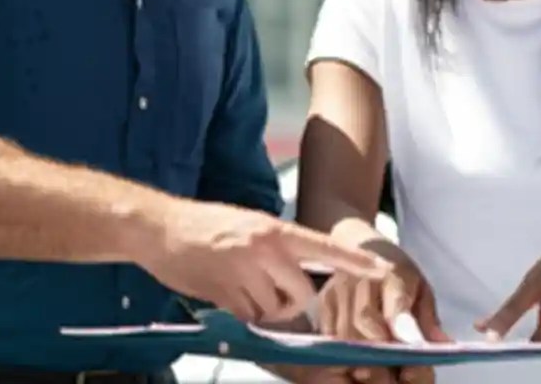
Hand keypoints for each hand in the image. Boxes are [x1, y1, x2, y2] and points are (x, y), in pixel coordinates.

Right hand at [138, 200, 390, 323]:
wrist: (160, 228)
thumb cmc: (204, 225)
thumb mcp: (249, 224)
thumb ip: (276, 247)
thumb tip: (298, 272)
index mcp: (273, 230)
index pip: (323, 247)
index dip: (354, 261)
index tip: (380, 269)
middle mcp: (263, 251)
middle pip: (301, 294)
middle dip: (293, 303)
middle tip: (275, 295)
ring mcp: (243, 273)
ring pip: (274, 310)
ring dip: (264, 309)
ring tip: (242, 287)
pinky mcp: (224, 295)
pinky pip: (249, 317)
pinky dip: (243, 314)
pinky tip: (227, 293)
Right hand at [315, 242, 450, 383]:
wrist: (359, 243)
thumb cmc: (394, 270)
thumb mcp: (420, 287)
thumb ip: (428, 319)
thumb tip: (443, 345)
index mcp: (392, 272)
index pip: (395, 302)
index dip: (401, 324)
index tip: (412, 345)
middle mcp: (360, 277)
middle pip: (365, 321)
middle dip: (380, 347)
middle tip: (394, 365)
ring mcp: (337, 288)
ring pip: (345, 332)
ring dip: (361, 351)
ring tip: (377, 359)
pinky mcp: (323, 300)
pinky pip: (330, 333)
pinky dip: (344, 347)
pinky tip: (357, 349)